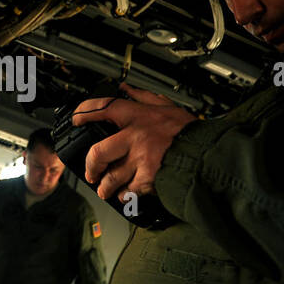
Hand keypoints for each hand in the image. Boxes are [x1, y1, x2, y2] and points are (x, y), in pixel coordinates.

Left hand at [72, 83, 197, 202]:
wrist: (207, 154)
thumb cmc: (188, 131)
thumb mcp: (166, 106)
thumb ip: (143, 97)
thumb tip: (125, 88)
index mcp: (138, 116)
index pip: (103, 109)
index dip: (84, 113)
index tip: (76, 119)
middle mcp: (135, 137)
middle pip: (98, 152)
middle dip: (91, 165)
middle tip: (91, 171)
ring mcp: (140, 160)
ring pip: (110, 177)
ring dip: (104, 186)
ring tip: (104, 188)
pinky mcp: (147, 179)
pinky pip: (127, 190)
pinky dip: (123, 195)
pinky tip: (124, 194)